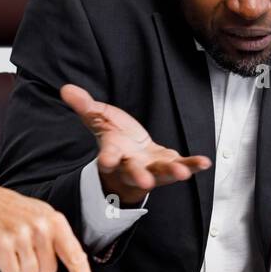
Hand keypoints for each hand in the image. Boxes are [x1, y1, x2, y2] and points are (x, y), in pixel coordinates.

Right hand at [0, 176, 97, 271]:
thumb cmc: (17, 212)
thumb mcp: (45, 217)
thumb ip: (60, 239)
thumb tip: (78, 262)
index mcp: (56, 222)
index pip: (74, 255)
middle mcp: (41, 228)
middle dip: (38, 263)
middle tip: (27, 245)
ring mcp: (21, 235)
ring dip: (21, 265)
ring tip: (15, 245)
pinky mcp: (2, 243)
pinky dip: (7, 267)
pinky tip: (4, 249)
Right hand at [60, 84, 211, 206]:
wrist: (129, 152)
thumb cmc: (113, 136)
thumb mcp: (98, 118)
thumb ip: (85, 106)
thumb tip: (65, 89)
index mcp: (114, 153)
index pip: (108, 157)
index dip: (106, 159)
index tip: (104, 162)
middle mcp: (132, 165)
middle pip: (134, 172)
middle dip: (139, 177)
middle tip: (144, 183)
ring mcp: (151, 167)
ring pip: (160, 173)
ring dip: (172, 173)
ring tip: (183, 174)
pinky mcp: (167, 164)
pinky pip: (182, 165)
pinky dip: (193, 165)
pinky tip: (205, 163)